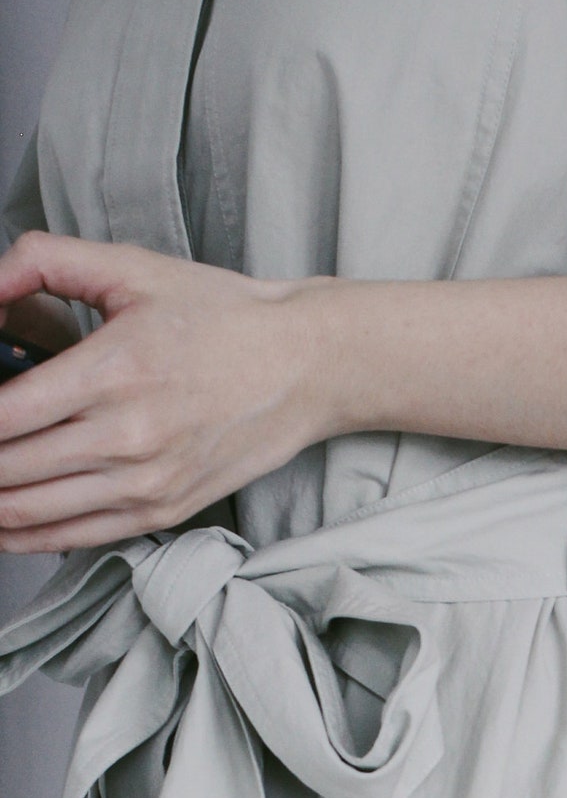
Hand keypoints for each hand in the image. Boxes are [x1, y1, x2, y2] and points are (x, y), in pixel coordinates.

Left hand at [0, 234, 328, 552]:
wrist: (305, 367)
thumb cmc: (222, 318)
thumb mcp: (131, 268)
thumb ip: (44, 262)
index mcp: (114, 370)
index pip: (5, 414)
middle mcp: (129, 436)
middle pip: (10, 468)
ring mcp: (147, 482)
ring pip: (34, 510)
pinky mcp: (164, 509)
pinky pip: (77, 536)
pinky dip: (26, 535)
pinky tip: (0, 523)